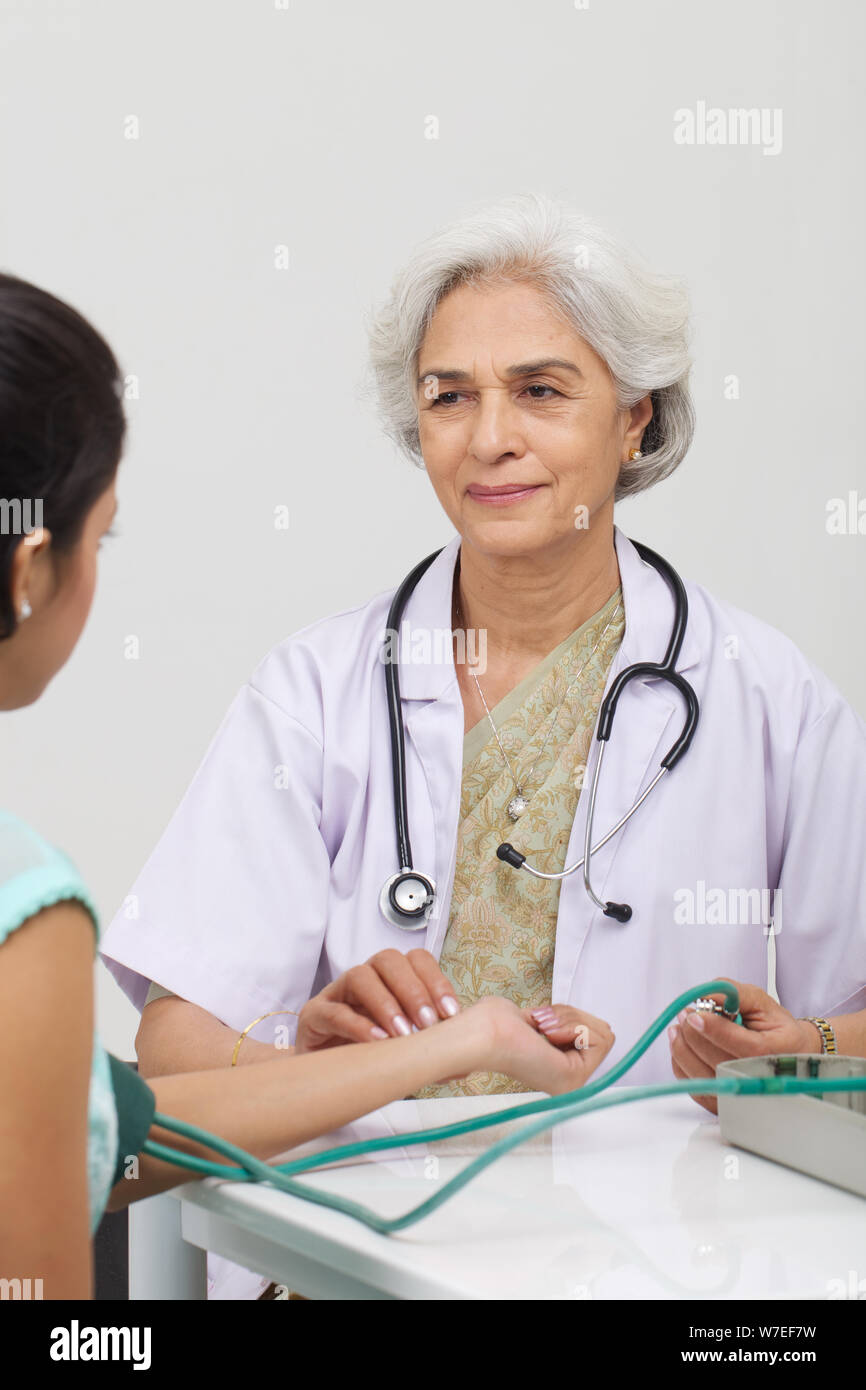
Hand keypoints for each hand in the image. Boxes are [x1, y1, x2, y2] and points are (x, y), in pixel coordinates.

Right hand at [295, 948, 459, 1053]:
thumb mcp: (405, 1051)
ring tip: (402, 1034)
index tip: (451, 1013)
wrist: (324, 1079)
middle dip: (412, 989)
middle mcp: (365, 979)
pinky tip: (377, 1041)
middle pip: (388, 960)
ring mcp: (337, 994)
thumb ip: (431, 1051)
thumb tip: (463, 1064)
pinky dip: (358, 1024)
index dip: (436, 980)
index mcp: (391, 979)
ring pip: (359, 976)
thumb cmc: (367, 1056)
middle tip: (427, 1023)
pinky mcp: (314, 1016)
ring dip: (386, 1004)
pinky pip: (334, 1011)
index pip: (416, 960)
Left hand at [455, 996, 615, 1094]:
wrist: (485, 1033)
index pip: (592, 1035)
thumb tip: (571, 1021)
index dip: (570, 1018)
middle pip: (601, 1032)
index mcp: (558, 1068)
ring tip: (545, 1029)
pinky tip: (550, 1036)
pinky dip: (576, 1027)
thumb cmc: (497, 1024)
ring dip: (572, 1020)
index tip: (541, 1021)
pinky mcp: (576, 1077)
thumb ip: (558, 1023)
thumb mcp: (537, 1018)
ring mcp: (573, 1081)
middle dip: (573, 1017)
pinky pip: (600, 1039)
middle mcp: (568, 1079)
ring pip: (602, 1033)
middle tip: (544, 1024)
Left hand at [668, 978, 819, 1113]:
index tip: (695, 1015)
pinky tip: (682, 1045)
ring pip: (702, 1078)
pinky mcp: (723, 1105)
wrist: (789, 1056)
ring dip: (682, 1049)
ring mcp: (740, 1096)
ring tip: (679, 1027)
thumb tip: (707, 995)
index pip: (744, 1047)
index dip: (716, 1030)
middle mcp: (759, 1080)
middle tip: (685, 1015)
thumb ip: (736, 994)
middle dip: (694, 1035)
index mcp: (774, 1053)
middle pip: (718, 1062)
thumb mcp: (763, 1004)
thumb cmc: (776, 1029)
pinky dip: (682, 1065)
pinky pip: (695, 1088)